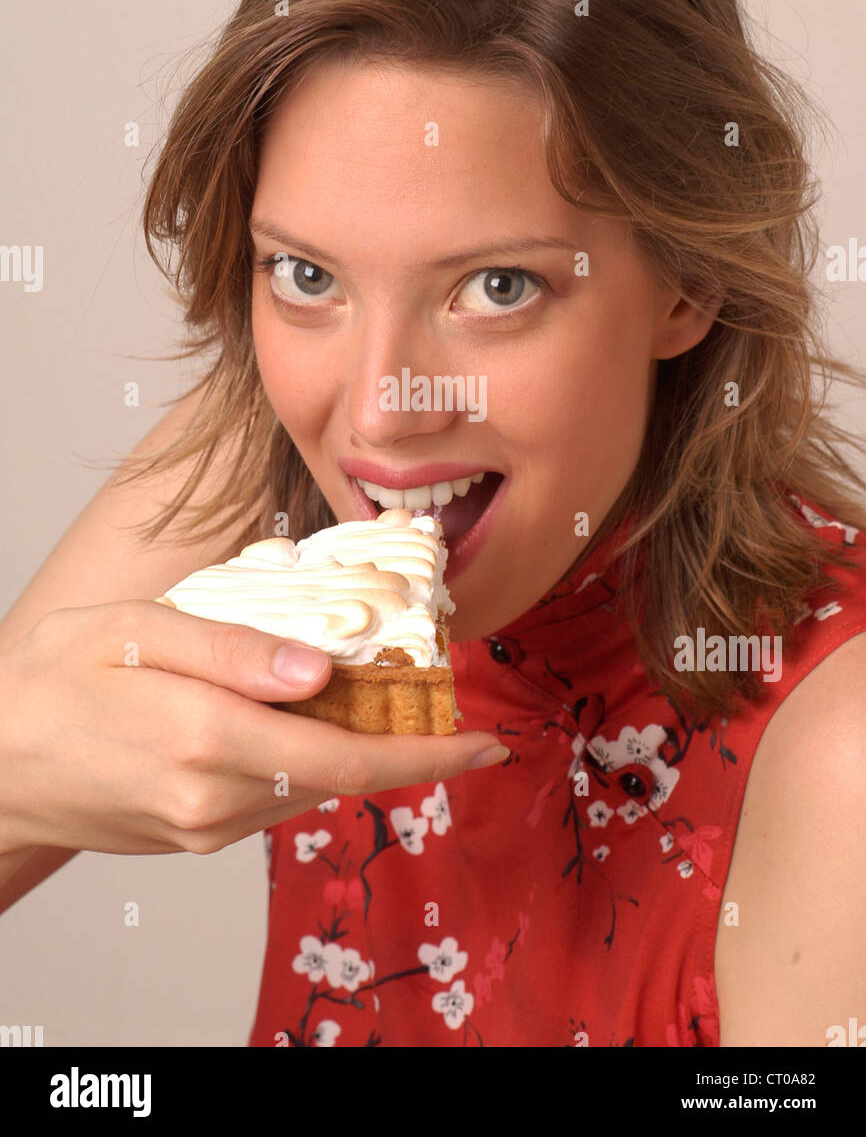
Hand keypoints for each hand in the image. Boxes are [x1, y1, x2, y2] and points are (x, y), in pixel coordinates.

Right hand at [0, 601, 505, 855]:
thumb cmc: (55, 680)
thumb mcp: (138, 632)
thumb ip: (233, 649)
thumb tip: (322, 669)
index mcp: (210, 740)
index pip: (349, 756)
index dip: (427, 755)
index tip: (486, 746)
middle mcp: (215, 798)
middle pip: (341, 773)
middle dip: (398, 739)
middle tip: (431, 692)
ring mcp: (204, 827)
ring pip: (310, 786)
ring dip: (352, 746)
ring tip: (367, 692)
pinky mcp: (193, 836)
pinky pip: (273, 798)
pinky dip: (305, 759)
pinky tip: (296, 715)